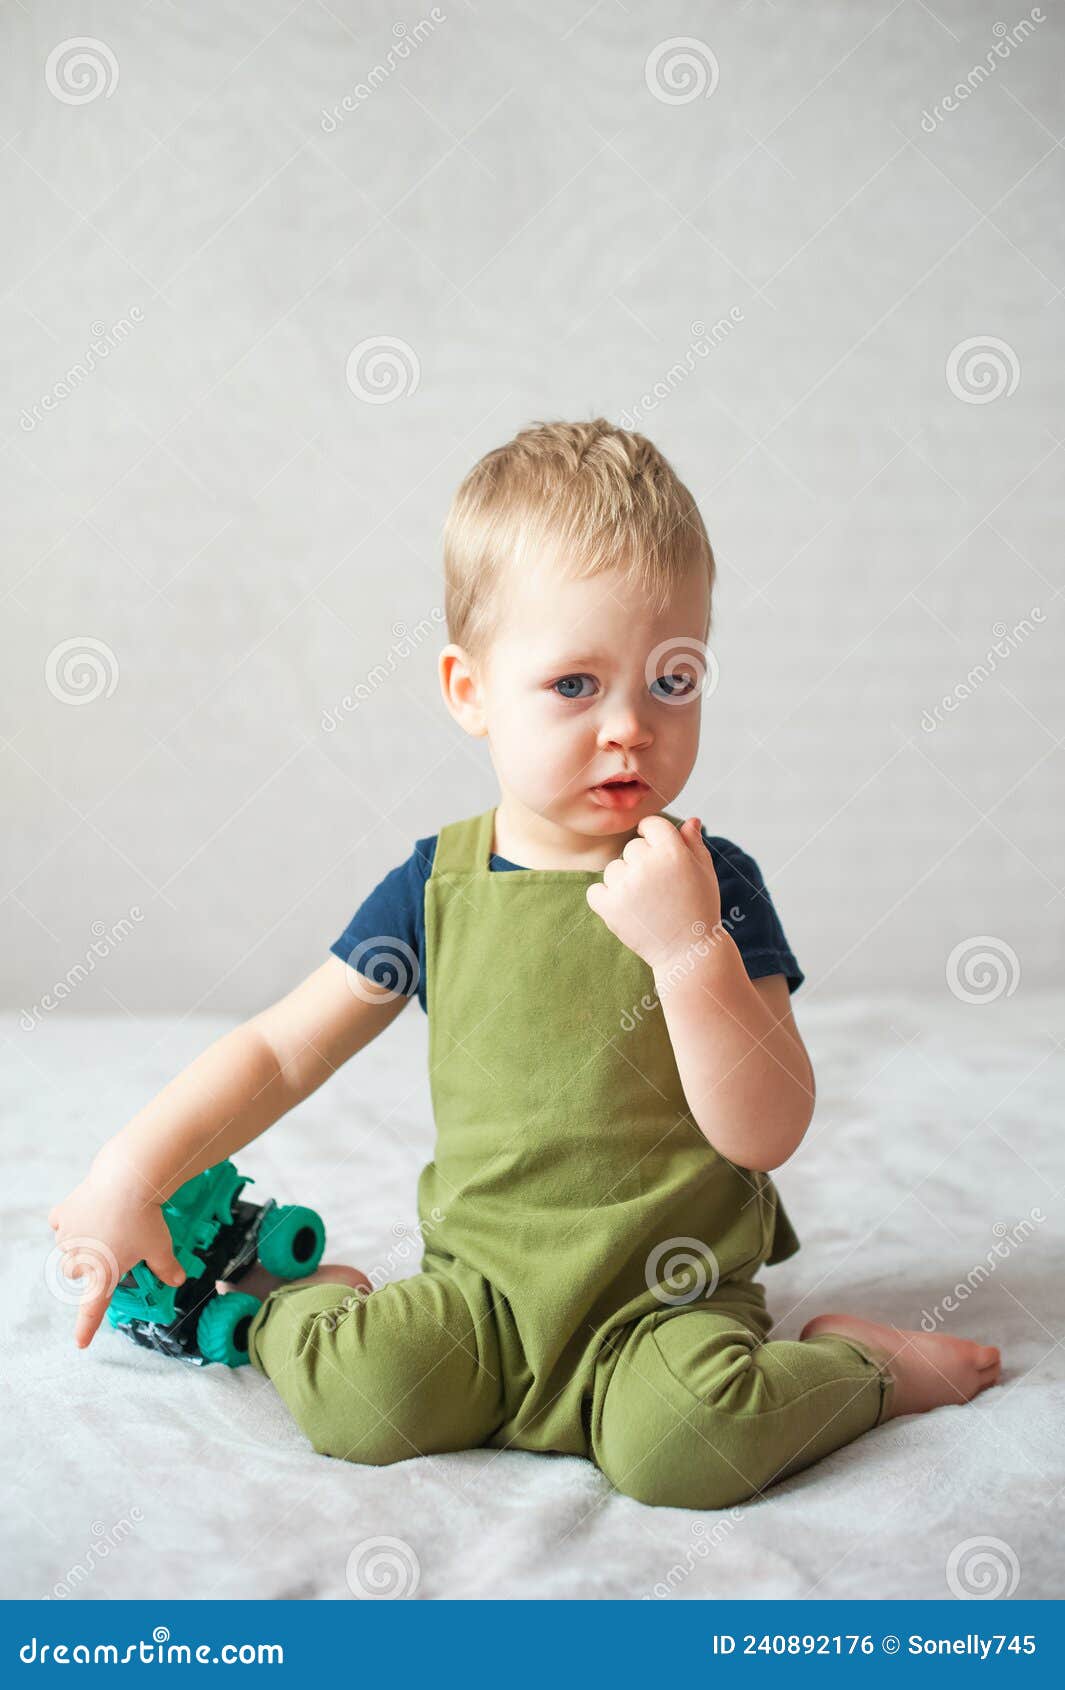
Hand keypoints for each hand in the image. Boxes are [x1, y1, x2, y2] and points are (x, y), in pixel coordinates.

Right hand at [47, 1160, 185, 1349]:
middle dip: (88, 1267)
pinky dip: (66, 1221)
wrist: (127, 1182)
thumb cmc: (144, 1219)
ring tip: (101, 1229)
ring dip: (78, 1244)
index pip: (93, 1310)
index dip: (86, 1328)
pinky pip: (59, 1222)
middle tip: (107, 1254)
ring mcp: (68, 1235)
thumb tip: (177, 1279)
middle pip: (76, 1272)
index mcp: (102, 1274)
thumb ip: (166, 1268)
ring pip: (66, 1247)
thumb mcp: (160, 1247)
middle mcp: (80, 1259)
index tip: (81, 1343)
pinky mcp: (64, 1213)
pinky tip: (81, 1215)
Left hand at [586, 814, 721, 972]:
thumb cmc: (700, 908)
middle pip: (632, 847)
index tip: (657, 851)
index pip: (651, 824)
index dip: (652, 836)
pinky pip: (595, 890)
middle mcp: (647, 864)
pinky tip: (626, 909)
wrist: (689, 952)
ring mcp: (626, 885)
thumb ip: (694, 842)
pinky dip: (605, 899)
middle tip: (659, 888)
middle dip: (642, 863)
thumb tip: (689, 819)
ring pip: (613, 868)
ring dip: (624, 882)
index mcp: (672, 851)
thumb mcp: (705, 871)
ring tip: (646, 902)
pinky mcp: (610, 906)